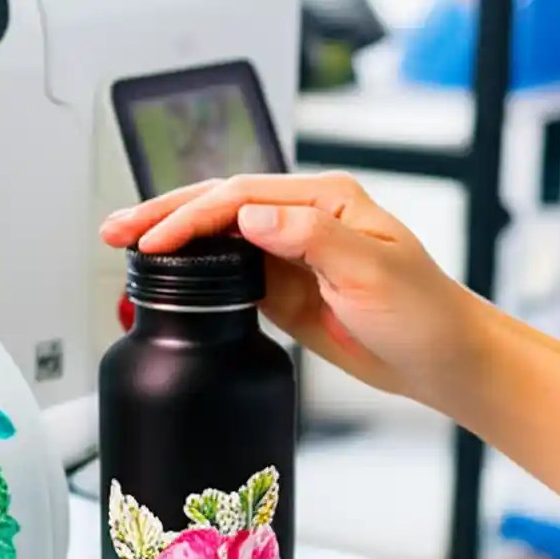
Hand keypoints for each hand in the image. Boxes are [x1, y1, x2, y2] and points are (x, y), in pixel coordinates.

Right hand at [100, 172, 493, 404]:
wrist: (443, 361)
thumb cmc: (424, 314)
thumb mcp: (372, 272)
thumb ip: (310, 238)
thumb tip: (249, 216)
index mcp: (323, 201)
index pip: (239, 198)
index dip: (190, 217)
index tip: (154, 241)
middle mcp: (301, 219)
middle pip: (217, 207)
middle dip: (162, 215)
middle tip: (116, 229)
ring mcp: (287, 253)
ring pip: (214, 237)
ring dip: (169, 240)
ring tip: (124, 245)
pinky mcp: (280, 287)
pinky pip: (225, 272)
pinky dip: (190, 271)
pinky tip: (163, 276)